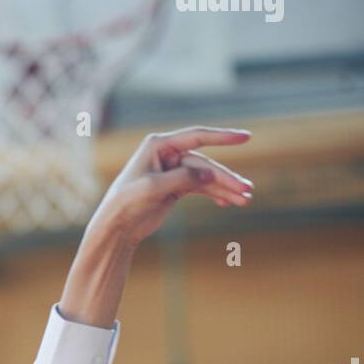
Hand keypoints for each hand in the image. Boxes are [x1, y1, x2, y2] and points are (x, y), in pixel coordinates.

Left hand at [88, 127, 253, 247]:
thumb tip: (209, 174)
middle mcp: (168, 154)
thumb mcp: (154, 188)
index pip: (197, 137)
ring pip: (206, 178)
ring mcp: (173, 171)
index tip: (246, 138)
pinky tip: (227, 203)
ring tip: (245, 200)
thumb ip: (182, 178)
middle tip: (247, 191)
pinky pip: (201, 188)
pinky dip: (215, 195)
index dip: (223, 137)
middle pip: (205, 164)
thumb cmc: (128, 202)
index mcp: (159, 145)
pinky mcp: (175, 187)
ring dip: (225, 189)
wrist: (116, 226)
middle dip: (226, 178)